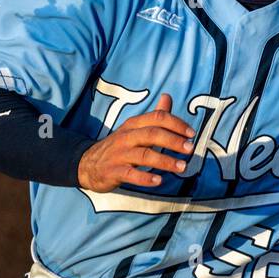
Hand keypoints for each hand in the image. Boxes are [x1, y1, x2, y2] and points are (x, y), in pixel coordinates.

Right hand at [77, 93, 195, 191]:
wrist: (87, 164)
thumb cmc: (118, 146)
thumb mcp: (134, 128)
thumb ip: (153, 116)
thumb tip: (168, 97)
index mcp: (133, 125)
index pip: (157, 118)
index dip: (176, 124)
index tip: (191, 134)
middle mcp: (126, 137)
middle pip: (152, 134)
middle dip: (173, 141)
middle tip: (190, 149)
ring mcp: (119, 154)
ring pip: (144, 155)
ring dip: (165, 161)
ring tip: (182, 167)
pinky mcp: (113, 171)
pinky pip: (130, 174)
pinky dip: (145, 178)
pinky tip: (159, 181)